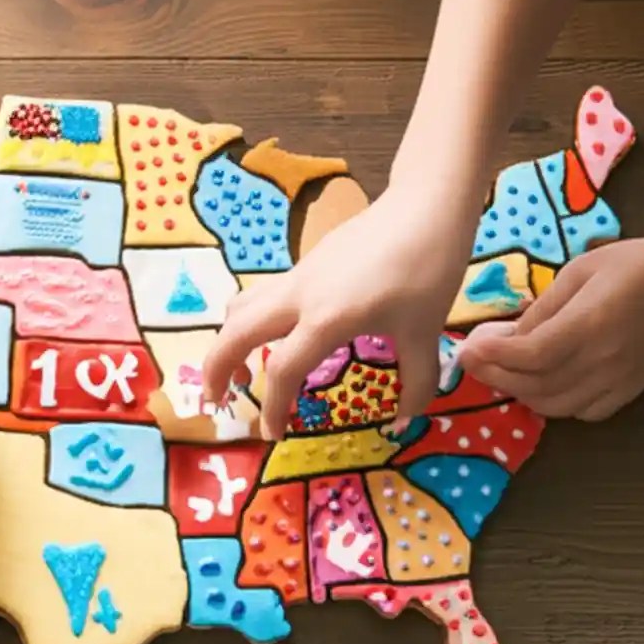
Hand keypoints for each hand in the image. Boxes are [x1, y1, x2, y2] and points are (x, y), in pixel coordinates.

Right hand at [204, 183, 481, 438]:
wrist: (424, 208)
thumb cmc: (427, 270)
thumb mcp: (425, 334)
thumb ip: (415, 383)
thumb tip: (404, 422)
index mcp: (326, 318)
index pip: (283, 370)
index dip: (273, 408)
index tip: (274, 435)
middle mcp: (299, 296)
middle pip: (235, 332)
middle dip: (216, 370)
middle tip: (215, 401)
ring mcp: (297, 277)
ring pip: (241, 308)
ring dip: (229, 341)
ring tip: (241, 372)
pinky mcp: (304, 267)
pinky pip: (261, 298)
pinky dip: (251, 324)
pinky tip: (278, 340)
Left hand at [459, 238, 643, 420]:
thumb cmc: (633, 267)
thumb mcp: (580, 271)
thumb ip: (542, 307)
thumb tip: (505, 337)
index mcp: (591, 322)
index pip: (532, 354)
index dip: (494, 356)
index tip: (467, 348)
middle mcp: (603, 359)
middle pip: (536, 385)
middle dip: (495, 376)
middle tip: (472, 361)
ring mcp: (617, 381)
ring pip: (554, 405)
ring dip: (519, 393)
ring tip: (499, 372)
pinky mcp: (627, 392)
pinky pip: (581, 412)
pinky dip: (553, 404)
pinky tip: (540, 384)